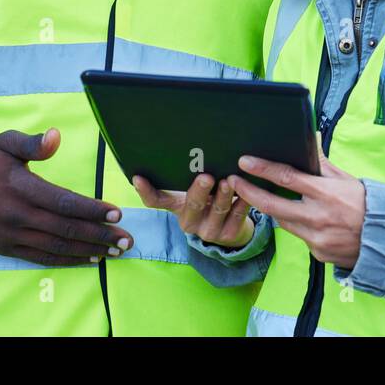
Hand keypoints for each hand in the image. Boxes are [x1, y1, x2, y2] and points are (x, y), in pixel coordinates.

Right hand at [0, 129, 132, 265]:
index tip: (116, 213)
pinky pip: (41, 257)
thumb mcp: (5, 141)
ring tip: (113, 252)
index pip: (64, 202)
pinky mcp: (5, 247)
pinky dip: (66, 260)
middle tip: (125, 240)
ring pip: (57, 247)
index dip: (92, 210)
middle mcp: (17, 215)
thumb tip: (56, 136)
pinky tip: (86, 259)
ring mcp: (11, 234)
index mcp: (20, 187)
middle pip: (66, 228)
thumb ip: (32, 142)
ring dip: (88, 251)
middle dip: (99, 235)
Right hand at [133, 173, 254, 249]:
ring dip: (223, 195)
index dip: (145, 190)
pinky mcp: (229, 235)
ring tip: (228, 181)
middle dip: (199, 191)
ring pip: (217, 210)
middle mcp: (190, 222)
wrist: (229, 228)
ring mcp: (210, 231)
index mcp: (177, 208)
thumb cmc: (206, 201)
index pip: (155, 201)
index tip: (138, 177)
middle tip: (206, 177)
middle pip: (192, 205)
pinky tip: (246, 192)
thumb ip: (182, 178)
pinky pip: (237, 216)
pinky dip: (242, 203)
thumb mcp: (189, 193)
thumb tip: (178, 149)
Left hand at [226, 140, 365, 268]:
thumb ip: (323, 163)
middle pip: (273, 205)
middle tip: (234, 182)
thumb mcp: (346, 179)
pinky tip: (307, 221)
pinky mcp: (317, 253)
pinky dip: (299, 226)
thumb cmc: (366, 204)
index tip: (244, 162)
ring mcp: (316, 238)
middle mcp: (318, 217)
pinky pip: (299, 237)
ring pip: (284, 222)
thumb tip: (312, 137)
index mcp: (325, 193)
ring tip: (266, 197)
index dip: (262, 169)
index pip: (287, 177)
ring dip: (275, 210)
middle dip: (249, 193)